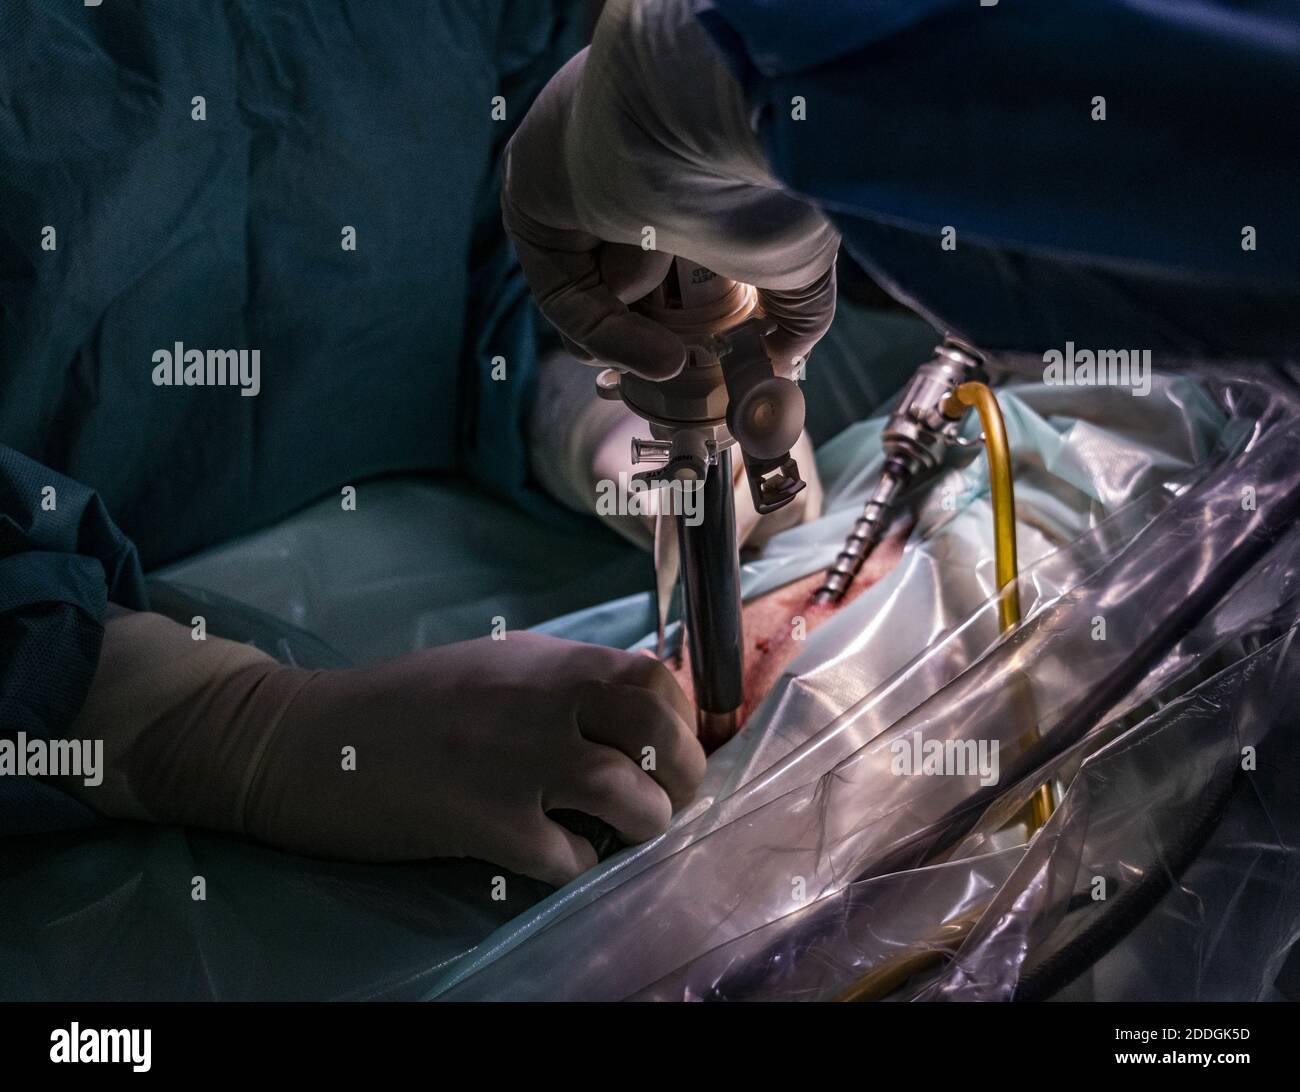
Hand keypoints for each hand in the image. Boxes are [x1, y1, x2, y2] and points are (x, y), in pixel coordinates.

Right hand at [66, 614, 704, 886]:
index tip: (676, 754)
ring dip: (642, 823)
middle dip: (683, 773)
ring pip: (628, 794)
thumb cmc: (399, 707)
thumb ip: (562, 684)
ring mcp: (513, 759)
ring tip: (621, 834)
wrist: (304, 738)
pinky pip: (568, 856)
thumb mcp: (492, 668)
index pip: (656, 677)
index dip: (684, 722)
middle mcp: (540, 700)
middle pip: (658, 727)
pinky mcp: (482, 820)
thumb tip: (635, 720)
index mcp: (546, 660)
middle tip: (667, 800)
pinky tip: (557, 856)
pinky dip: (579, 865)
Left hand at [502, 0, 839, 380]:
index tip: (714, 361)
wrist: (717, 113)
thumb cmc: (766, 175)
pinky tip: (663, 359)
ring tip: (686, 359)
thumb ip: (798, 308)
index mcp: (681, 155)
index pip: (668, 248)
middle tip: (695, 369)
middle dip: (659, 330)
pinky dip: (608, 336)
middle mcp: (621, 155)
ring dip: (637, 337)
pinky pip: (561, 291)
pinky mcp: (532, 198)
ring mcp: (571, 174)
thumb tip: (787, 360)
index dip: (686, 314)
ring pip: (591, 288)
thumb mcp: (799, 257)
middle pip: (624, 272)